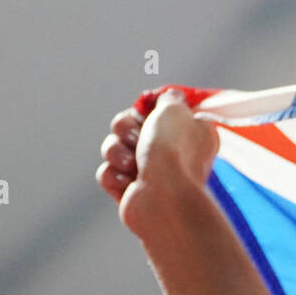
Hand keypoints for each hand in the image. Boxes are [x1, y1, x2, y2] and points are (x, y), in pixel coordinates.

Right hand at [95, 89, 219, 237]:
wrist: (164, 198)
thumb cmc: (174, 151)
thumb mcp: (176, 110)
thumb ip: (171, 98)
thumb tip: (172, 96)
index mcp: (188, 134)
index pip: (154, 111)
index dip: (145, 109)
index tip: (147, 111)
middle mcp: (170, 155)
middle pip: (125, 126)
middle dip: (124, 128)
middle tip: (138, 138)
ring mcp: (149, 175)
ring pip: (112, 148)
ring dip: (117, 152)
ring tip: (134, 165)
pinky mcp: (131, 193)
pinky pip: (107, 173)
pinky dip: (115, 177)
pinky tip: (131, 185)